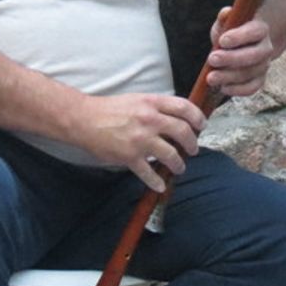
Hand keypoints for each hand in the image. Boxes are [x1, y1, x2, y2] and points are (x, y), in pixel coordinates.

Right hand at [77, 93, 206, 191]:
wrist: (84, 119)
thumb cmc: (110, 108)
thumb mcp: (138, 99)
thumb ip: (157, 107)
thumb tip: (177, 118)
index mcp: (152, 103)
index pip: (184, 107)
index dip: (197, 117)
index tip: (202, 125)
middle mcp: (149, 120)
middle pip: (183, 132)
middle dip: (192, 143)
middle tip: (193, 149)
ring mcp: (140, 139)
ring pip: (170, 154)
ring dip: (178, 164)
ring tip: (179, 167)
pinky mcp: (129, 156)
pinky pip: (148, 173)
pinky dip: (156, 182)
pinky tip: (160, 186)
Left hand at [205, 6, 274, 96]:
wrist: (243, 46)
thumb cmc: (231, 32)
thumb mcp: (226, 23)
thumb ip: (224, 19)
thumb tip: (225, 13)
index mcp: (260, 29)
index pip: (255, 32)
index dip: (240, 37)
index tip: (222, 41)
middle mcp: (266, 47)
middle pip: (255, 55)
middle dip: (233, 59)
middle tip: (212, 59)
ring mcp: (264, 65)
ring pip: (252, 73)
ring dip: (231, 77)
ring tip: (211, 78)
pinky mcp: (259, 79)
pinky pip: (253, 87)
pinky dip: (238, 90)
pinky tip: (223, 88)